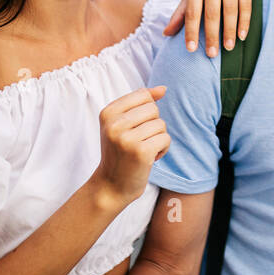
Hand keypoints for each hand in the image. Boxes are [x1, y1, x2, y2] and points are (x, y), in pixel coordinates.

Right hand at [92, 86, 170, 208]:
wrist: (111, 185)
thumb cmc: (121, 152)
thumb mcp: (124, 124)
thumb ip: (142, 103)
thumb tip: (163, 89)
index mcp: (108, 112)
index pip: (143, 95)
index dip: (147, 112)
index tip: (135, 127)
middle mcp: (114, 124)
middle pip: (154, 109)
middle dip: (153, 125)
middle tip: (138, 141)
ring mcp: (126, 138)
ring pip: (161, 125)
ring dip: (158, 139)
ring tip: (142, 150)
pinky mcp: (140, 152)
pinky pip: (166, 139)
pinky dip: (163, 149)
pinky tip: (149, 158)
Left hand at [164, 0, 267, 56]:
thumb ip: (182, 12)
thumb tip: (166, 34)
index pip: (192, 11)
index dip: (191, 31)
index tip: (191, 50)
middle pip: (212, 12)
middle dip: (212, 35)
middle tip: (212, 55)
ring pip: (230, 9)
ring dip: (230, 30)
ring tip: (229, 48)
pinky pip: (245, 5)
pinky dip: (244, 21)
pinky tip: (242, 36)